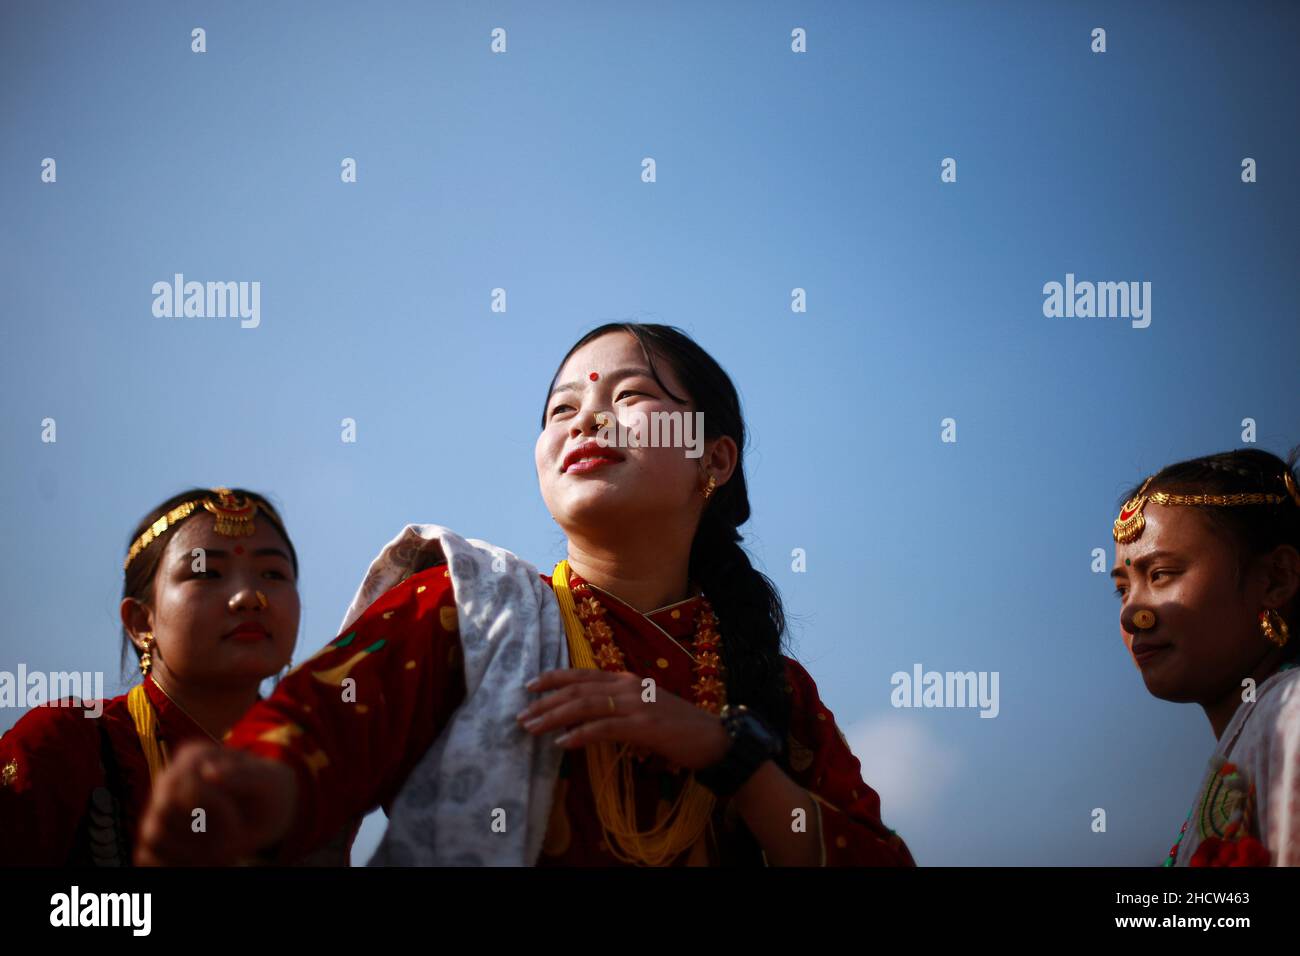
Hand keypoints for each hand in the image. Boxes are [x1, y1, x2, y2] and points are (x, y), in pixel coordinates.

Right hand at [134, 741, 297, 865]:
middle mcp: (170, 778)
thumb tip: (209, 772)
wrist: (265, 807)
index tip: (239, 826)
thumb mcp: (267, 783)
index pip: (188, 787)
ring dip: (190, 854)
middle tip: (231, 846)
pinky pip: (147, 855)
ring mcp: (158, 806)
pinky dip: (174, 865)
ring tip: (222, 854)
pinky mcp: (155, 832)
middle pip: (165, 812)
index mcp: (196, 756)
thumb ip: (243, 776)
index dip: (214, 812)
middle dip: (201, 835)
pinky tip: (205, 863)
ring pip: (154, 836)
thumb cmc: (267, 791)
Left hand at [516, 669, 729, 770]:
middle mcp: (627, 686)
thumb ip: (616, 707)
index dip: (553, 678)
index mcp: (626, 680)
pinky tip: (562, 743)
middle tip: (520, 715)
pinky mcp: (643, 725)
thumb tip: (584, 718)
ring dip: (554, 717)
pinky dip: (580, 734)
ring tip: (532, 728)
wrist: (712, 737)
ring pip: (584, 705)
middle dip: (545, 702)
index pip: (582, 674)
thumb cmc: (676, 727)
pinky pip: (603, 728)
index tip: (529, 685)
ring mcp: (635, 704)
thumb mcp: (642, 709)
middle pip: (577, 689)